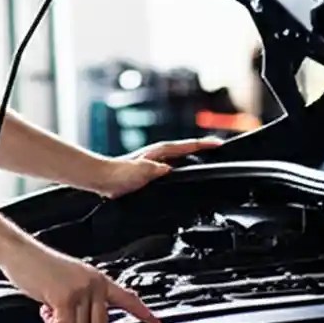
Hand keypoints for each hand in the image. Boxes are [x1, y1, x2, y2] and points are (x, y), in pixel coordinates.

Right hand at [0, 244, 163, 322]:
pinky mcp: (65, 297)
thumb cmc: (42, 268)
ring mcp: (81, 290)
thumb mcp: (72, 280)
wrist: (21, 253)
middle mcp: (95, 284)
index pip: (128, 299)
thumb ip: (86, 298)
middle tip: (64, 316)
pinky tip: (45, 310)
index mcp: (99, 279)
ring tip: (52, 307)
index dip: (145, 315)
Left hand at [91, 137, 223, 197]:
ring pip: (182, 158)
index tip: (221, 144)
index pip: (188, 145)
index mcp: (160, 151)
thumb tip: (169, 170)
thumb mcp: (139, 171)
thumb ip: (155, 170)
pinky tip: (187, 177)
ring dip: (195, 158)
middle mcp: (159, 154)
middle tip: (221, 150)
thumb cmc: (117, 173)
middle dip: (205, 149)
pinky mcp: (152, 172)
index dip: (205, 144)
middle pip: (188, 149)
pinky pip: (175, 169)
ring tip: (210, 161)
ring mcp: (156, 162)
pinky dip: (184, 169)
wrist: (102, 179)